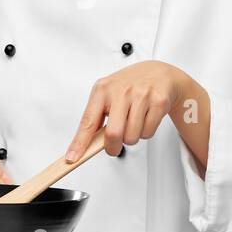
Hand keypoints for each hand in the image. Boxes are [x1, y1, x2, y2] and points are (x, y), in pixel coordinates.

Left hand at [64, 60, 184, 161]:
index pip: (87, 121)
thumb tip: (86, 145)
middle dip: (112, 147)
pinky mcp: (158, 102)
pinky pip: (148, 133)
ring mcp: (141, 95)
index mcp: (103, 90)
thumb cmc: (129, 86)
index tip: (72, 158)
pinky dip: (145, 132)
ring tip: (133, 122)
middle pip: (113, 134)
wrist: (159, 73)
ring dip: (131, 138)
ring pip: (132, 137)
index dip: (79, 143)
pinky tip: (145, 118)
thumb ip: (97, 117)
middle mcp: (121, 91)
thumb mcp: (108, 94)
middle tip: (114, 146)